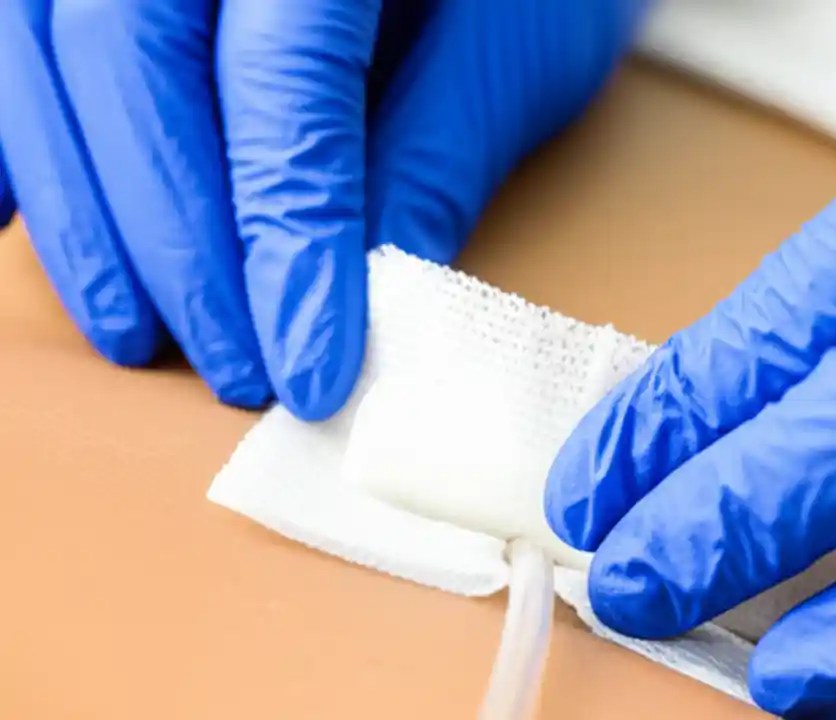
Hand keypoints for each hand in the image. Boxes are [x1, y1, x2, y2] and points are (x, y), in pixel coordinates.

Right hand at [0, 0, 639, 419]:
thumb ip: (435, 156)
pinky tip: (41, 222)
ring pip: (44, 51)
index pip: (280, 79)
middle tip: (232, 366)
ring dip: (87, 211)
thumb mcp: (515, 43)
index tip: (307, 363)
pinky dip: (23, 136)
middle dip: (176, 240)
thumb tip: (366, 299)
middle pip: (132, 60)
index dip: (284, 235)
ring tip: (141, 332)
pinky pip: (21, 38)